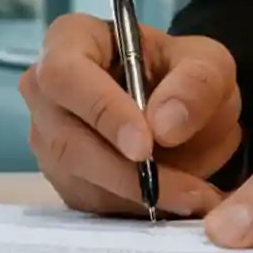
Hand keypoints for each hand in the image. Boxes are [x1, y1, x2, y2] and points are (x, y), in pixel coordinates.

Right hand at [19, 12, 242, 215]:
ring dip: (139, 196)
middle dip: (127, 172)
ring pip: (80, 179)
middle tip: (188, 192)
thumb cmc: (182, 75)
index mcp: (69, 41)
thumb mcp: (208, 64)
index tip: (145, 146)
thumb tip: (164, 125)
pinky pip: (90, 204)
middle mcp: (44, 91)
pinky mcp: (63, 180)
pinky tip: (176, 206)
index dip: (102, 112)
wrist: (180, 113)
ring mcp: (48, 139)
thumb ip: (196, 84)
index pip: (66, 76)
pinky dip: (135, 210)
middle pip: (67, 139)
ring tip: (195, 200)